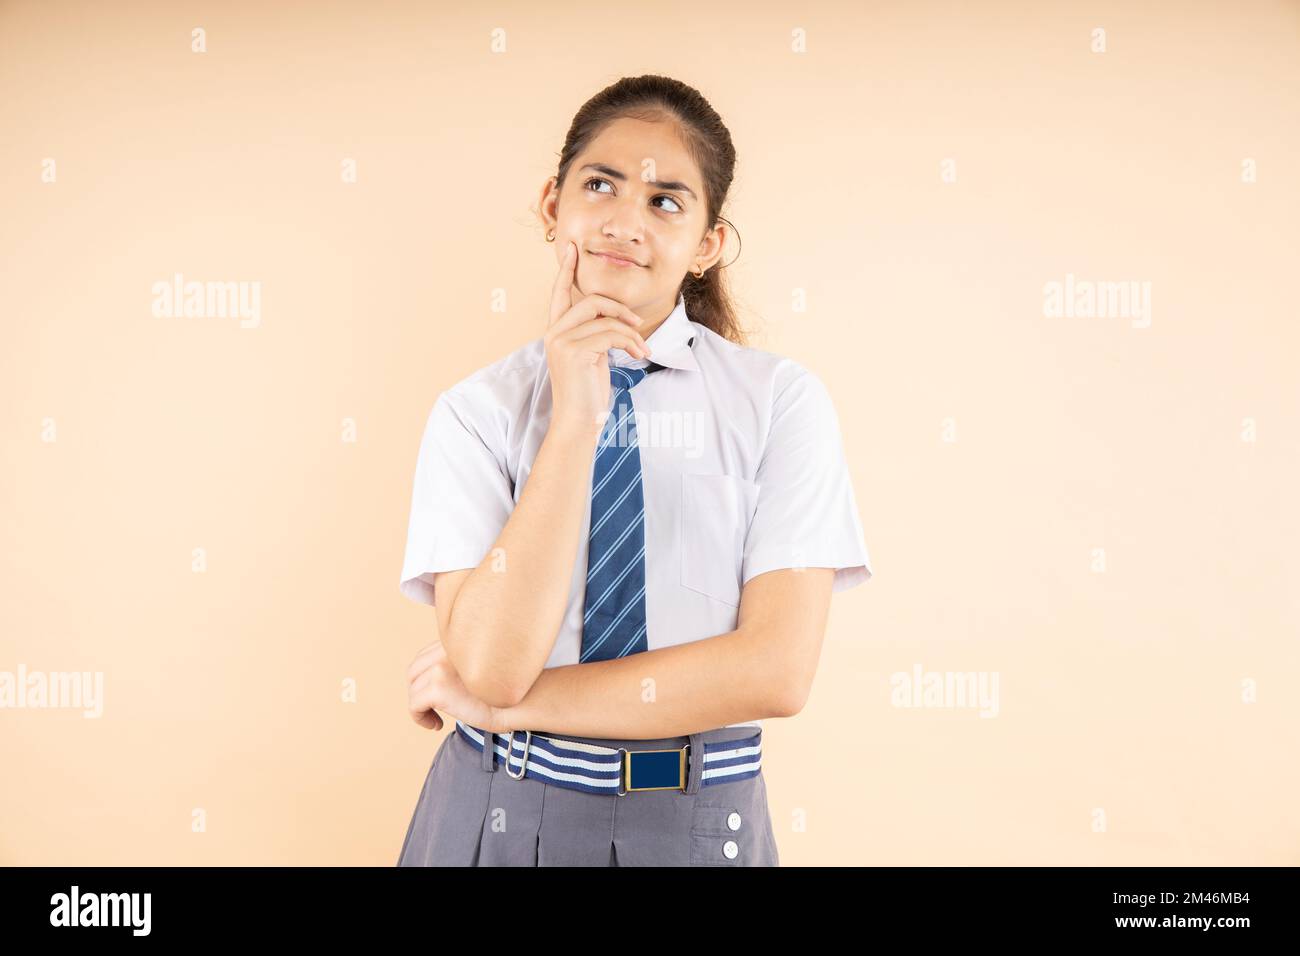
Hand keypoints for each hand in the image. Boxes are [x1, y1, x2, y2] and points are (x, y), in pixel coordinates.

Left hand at [406, 638, 499, 732]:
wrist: (522, 702)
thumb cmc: (507, 691)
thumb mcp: (479, 668)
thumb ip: (458, 665)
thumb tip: (434, 681)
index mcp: (456, 642)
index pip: (425, 657)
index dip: (425, 678)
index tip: (438, 695)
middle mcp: (446, 649)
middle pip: (413, 671)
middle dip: (418, 691)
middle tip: (432, 708)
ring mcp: (440, 667)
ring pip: (413, 690)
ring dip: (420, 707)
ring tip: (436, 719)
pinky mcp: (438, 688)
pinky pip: (414, 705)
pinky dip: (420, 718)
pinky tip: (436, 725)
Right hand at [544, 240, 651, 435]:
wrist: (579, 422)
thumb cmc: (588, 394)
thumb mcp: (592, 357)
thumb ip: (596, 334)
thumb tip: (617, 318)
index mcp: (556, 332)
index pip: (559, 293)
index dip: (566, 270)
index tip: (573, 248)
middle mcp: (554, 332)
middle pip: (590, 300)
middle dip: (619, 308)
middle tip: (638, 324)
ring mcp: (560, 341)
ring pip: (604, 316)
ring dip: (630, 330)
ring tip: (642, 348)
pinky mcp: (573, 351)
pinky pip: (610, 333)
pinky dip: (631, 341)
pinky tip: (640, 354)